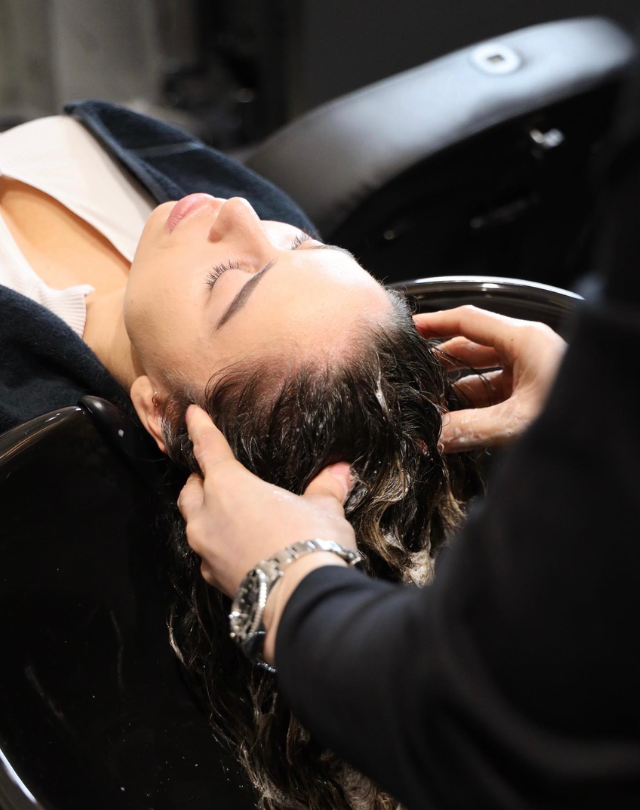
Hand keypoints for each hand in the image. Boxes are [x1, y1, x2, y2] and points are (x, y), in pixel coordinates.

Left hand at [177, 404, 355, 598]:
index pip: (208, 449)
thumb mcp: (323, 508)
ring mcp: (206, 551)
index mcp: (229, 486)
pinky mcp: (214, 579)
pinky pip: (207, 555)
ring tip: (224, 512)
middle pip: (190, 489)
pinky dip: (217, 546)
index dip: (199, 429)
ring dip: (204, 513)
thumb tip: (340, 471)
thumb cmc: (309, 542)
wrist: (302, 599)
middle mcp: (208, 516)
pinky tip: (236, 548)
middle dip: (199, 479)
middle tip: (212, 474)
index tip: (191, 415)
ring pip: (193, 523)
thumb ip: (326, 487)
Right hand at [414, 306, 566, 452]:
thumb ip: (469, 428)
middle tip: (413, 378)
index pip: (467, 320)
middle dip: (440, 364)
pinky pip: (495, 393)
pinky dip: (474, 405)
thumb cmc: (580, 415)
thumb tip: (433, 436)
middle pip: (470, 347)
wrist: (624, 440)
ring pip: (481, 374)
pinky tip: (456, 422)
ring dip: (456, 391)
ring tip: (431, 408)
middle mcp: (527, 349)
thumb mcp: (517, 422)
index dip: (433, 323)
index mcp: (524, 340)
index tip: (407, 329)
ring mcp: (531, 371)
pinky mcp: (534, 392)